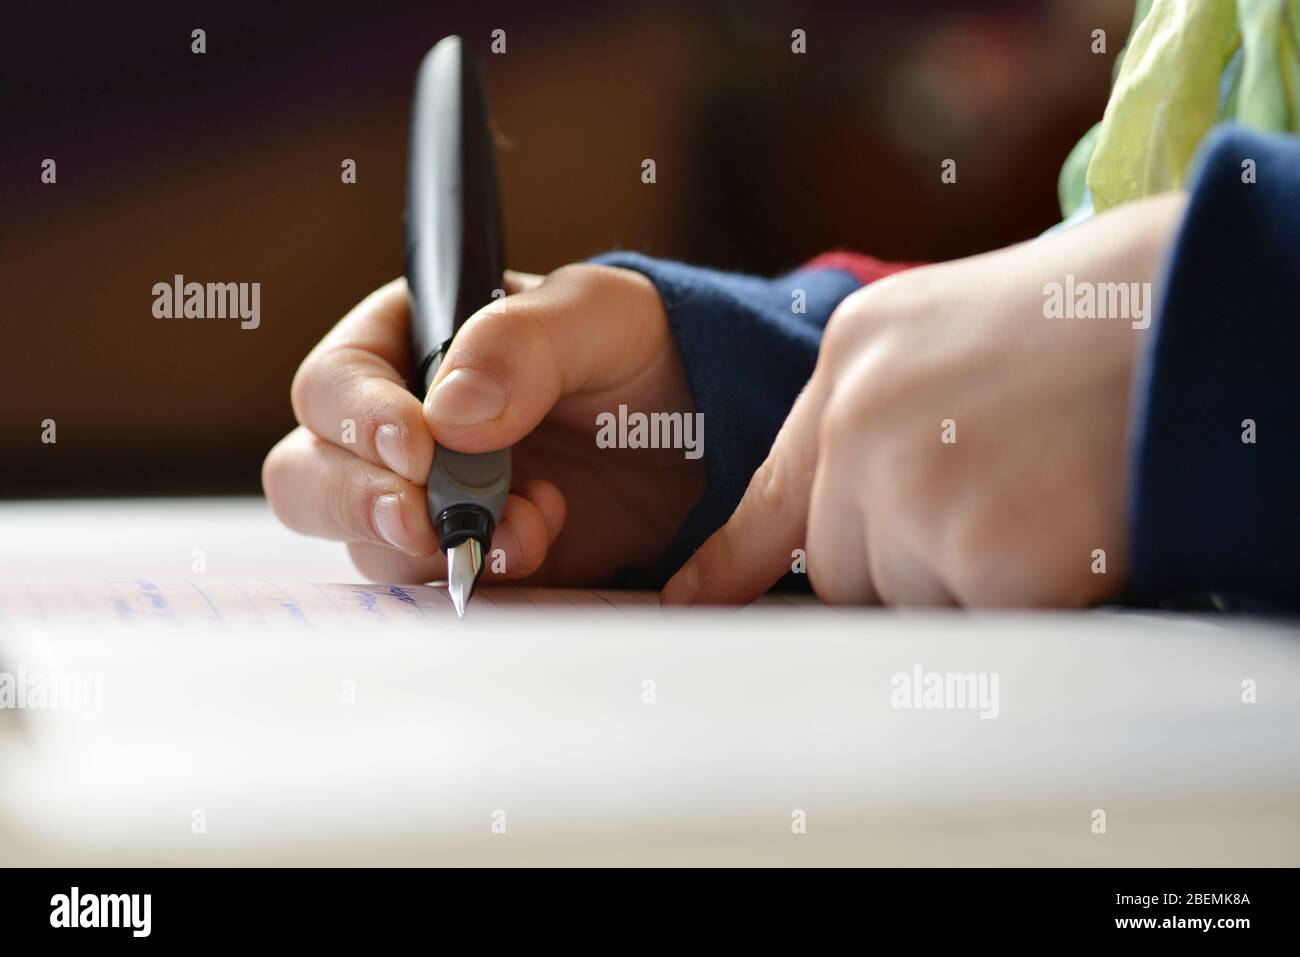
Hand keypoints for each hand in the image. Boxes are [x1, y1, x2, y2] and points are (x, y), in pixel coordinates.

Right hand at [263, 265, 704, 584]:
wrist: (704, 434)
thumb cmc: (640, 350)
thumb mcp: (600, 318)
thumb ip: (523, 344)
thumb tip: (448, 414)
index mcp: (407, 345)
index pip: (332, 385)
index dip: (357, 420)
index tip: (417, 448)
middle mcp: (399, 430)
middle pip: (310, 476)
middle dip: (358, 503)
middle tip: (425, 523)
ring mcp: (428, 505)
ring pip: (367, 545)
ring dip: (435, 549)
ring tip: (529, 529)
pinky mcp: (468, 563)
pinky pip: (431, 592)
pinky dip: (475, 585)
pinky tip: (539, 552)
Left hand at [662, 192, 1188, 606]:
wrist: (1199, 308)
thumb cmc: (1089, 326)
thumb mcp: (945, 339)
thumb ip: (868, 421)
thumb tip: (817, 536)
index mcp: (850, 360)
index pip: (772, 494)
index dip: (732, 563)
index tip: (693, 605)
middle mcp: (860, 420)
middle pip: (843, 565)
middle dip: (910, 563)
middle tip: (998, 501)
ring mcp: (914, 483)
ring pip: (906, 601)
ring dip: (968, 581)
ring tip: (1039, 495)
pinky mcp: (981, 551)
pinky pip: (977, 622)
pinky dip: (1025, 598)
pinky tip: (1066, 524)